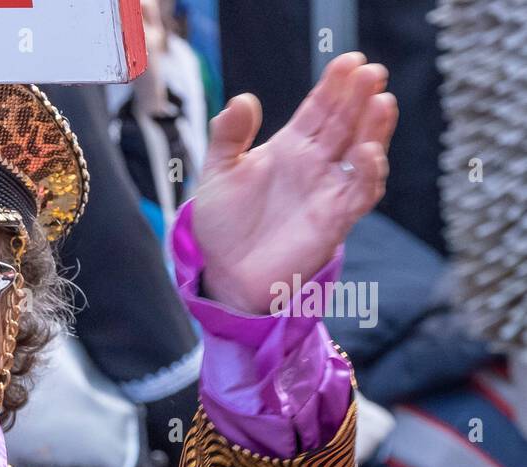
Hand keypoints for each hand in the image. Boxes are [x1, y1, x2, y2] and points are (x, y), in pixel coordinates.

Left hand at [191, 52, 398, 313]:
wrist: (224, 273)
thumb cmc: (223, 224)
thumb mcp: (217, 173)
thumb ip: (227, 136)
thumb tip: (243, 99)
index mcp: (290, 147)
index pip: (319, 109)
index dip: (334, 85)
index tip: (348, 61)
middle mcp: (315, 165)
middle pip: (345, 124)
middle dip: (359, 98)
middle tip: (370, 71)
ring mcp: (327, 191)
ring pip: (362, 154)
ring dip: (375, 129)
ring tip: (382, 101)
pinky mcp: (334, 221)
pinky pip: (359, 195)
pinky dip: (368, 174)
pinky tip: (369, 153)